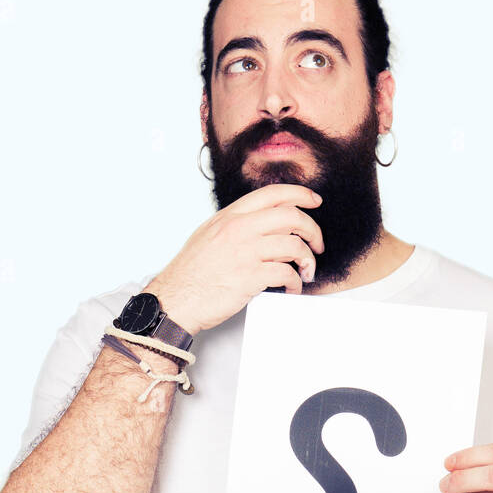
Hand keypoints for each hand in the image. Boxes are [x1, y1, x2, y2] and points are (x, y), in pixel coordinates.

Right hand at [144, 183, 324, 335]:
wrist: (175, 299)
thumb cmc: (191, 273)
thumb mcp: (209, 234)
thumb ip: (234, 224)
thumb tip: (260, 223)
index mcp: (231, 216)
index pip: (273, 193)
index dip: (300, 194)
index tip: (314, 202)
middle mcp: (239, 228)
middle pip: (291, 216)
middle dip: (313, 230)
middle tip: (317, 246)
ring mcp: (245, 251)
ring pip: (294, 245)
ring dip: (307, 260)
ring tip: (305, 273)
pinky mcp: (250, 276)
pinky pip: (286, 273)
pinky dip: (295, 283)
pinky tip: (291, 289)